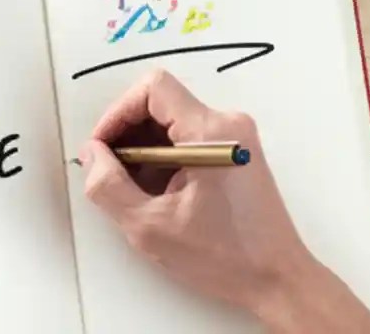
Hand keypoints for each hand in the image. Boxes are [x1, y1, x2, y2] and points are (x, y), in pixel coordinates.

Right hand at [78, 70, 369, 332]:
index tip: (103, 145)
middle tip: (112, 172)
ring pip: (172, 122)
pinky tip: (157, 193)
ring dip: (144, 149)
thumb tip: (92, 156)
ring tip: (135, 190)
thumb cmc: (226, 257)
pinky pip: (188, 138)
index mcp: (211, 133)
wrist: (277, 280)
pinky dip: (164, 158)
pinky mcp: (236, 153)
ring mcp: (236, 137)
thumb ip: (108, 186)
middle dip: (128, 134)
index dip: (118, 112)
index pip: (153, 88)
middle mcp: (228, 125)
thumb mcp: (150, 227)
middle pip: (161, 103)